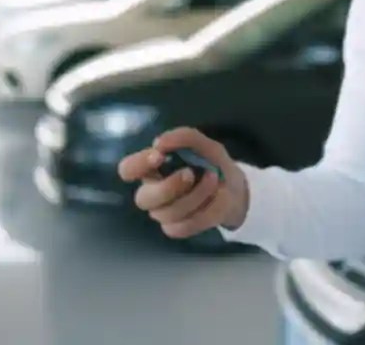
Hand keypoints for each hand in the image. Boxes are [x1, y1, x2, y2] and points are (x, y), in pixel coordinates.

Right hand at [117, 127, 249, 238]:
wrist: (236, 192)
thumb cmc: (213, 165)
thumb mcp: (206, 146)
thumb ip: (185, 137)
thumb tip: (159, 142)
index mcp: (153, 168)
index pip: (128, 169)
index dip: (138, 164)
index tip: (160, 156)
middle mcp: (152, 192)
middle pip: (143, 199)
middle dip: (169, 187)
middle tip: (191, 174)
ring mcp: (162, 213)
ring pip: (167, 214)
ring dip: (195, 197)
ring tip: (214, 181)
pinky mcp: (176, 228)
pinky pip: (182, 227)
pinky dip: (204, 214)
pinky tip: (215, 201)